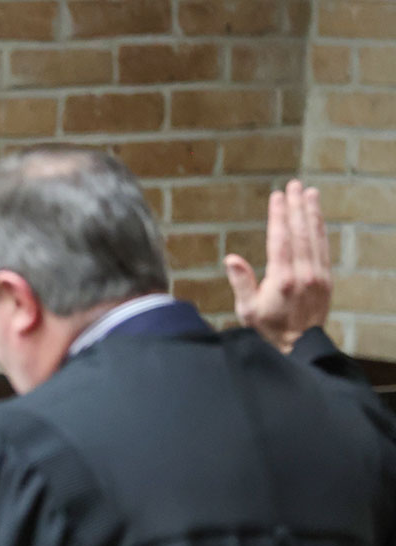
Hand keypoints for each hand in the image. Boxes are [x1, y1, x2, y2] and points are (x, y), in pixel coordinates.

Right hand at [223, 179, 331, 353]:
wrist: (299, 347)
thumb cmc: (268, 329)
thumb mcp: (247, 310)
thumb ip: (241, 282)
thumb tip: (231, 258)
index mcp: (282, 280)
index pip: (281, 240)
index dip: (279, 216)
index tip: (277, 197)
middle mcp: (304, 274)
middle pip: (301, 233)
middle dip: (298, 207)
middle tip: (295, 185)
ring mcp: (318, 276)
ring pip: (315, 237)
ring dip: (313, 213)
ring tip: (310, 193)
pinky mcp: (326, 280)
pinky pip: (324, 248)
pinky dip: (321, 230)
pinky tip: (317, 218)